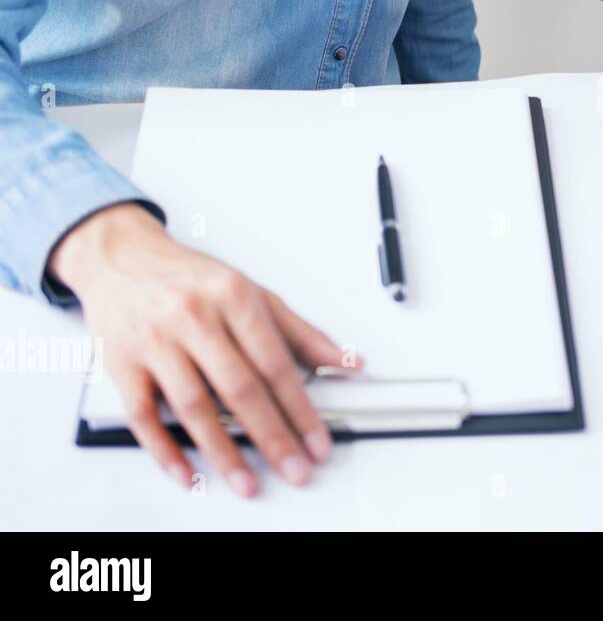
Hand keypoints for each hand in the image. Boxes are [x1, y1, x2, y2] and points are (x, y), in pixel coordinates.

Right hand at [50, 203, 355, 496]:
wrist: (122, 257)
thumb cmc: (191, 278)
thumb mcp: (253, 292)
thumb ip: (300, 331)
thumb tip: (345, 360)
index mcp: (233, 295)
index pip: (275, 363)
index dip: (300, 408)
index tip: (316, 441)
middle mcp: (193, 316)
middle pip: (239, 387)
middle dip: (272, 435)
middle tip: (294, 468)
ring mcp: (154, 341)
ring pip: (193, 405)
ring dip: (223, 450)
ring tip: (248, 480)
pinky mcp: (121, 362)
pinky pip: (142, 414)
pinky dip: (164, 449)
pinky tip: (188, 471)